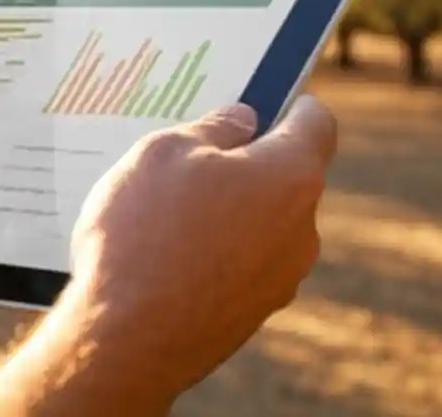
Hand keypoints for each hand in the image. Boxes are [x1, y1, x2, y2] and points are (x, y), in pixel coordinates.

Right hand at [0, 97, 335, 415]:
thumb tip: (242, 121)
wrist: (125, 340)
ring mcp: (280, 278)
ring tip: (162, 214)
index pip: (316, 122)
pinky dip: (212, 254)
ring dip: (225, 212)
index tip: (259, 101)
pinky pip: (239, 265)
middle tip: (186, 159)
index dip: (289, 105)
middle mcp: (300, 228)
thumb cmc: (143, 232)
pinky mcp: (253, 314)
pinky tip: (163, 256)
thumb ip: (211, 128)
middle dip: (243, 164)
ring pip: (260, 224)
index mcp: (290, 175)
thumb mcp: (162, 152)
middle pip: (285, 176)